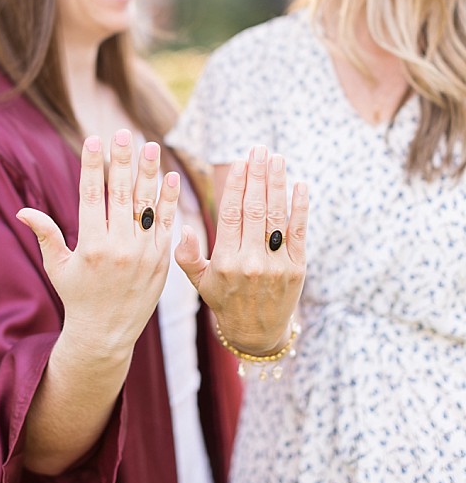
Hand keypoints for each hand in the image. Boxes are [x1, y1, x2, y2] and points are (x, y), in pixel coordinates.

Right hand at [17, 130, 181, 358]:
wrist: (107, 334)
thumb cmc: (77, 297)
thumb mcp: (57, 266)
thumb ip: (46, 234)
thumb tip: (23, 211)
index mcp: (90, 245)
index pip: (91, 196)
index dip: (92, 166)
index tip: (94, 140)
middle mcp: (118, 247)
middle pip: (121, 194)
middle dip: (122, 160)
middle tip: (124, 132)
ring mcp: (143, 254)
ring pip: (147, 205)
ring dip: (149, 173)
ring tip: (151, 146)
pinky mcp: (161, 261)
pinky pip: (166, 225)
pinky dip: (169, 201)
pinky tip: (171, 177)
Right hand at [174, 145, 307, 353]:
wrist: (257, 333)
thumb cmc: (224, 300)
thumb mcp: (198, 281)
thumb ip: (186, 254)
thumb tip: (182, 226)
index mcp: (225, 261)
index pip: (230, 214)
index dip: (236, 185)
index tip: (239, 162)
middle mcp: (251, 261)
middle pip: (254, 209)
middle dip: (257, 176)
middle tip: (259, 149)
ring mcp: (276, 265)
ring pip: (276, 216)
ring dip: (277, 184)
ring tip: (276, 158)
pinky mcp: (297, 268)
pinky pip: (299, 233)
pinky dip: (300, 208)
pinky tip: (299, 185)